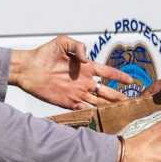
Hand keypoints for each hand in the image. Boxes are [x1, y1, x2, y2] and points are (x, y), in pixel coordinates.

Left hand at [12, 35, 139, 109]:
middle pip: (106, 91)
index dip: (119, 77)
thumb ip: (78, 46)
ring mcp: (78, 93)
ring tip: (122, 113)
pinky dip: (93, 114)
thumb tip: (88, 58)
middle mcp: (85, 81)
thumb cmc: (45, 53)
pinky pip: (84, 109)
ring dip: (109, 107)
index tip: (132, 81)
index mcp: (86, 67)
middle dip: (119, 97)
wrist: (28, 69)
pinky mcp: (69, 103)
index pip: (107, 73)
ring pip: (98, 102)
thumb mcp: (62, 42)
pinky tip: (103, 119)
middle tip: (132, 103)